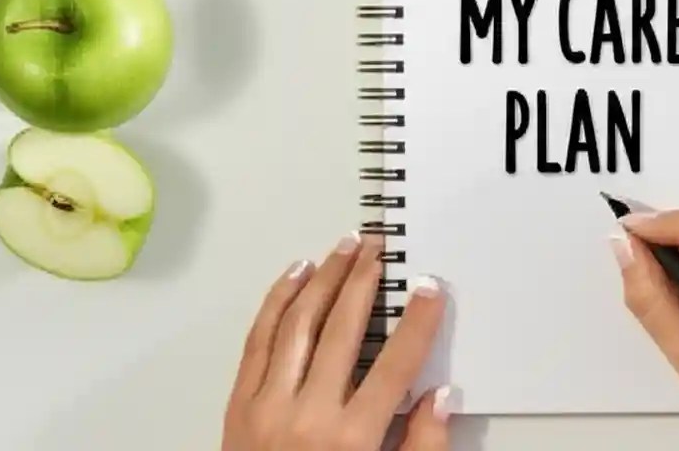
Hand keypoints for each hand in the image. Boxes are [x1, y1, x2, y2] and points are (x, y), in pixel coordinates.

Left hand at [222, 231, 454, 450]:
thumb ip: (422, 449)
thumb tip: (440, 397)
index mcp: (352, 440)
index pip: (394, 365)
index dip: (417, 321)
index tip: (430, 288)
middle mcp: (307, 416)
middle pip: (342, 330)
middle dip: (365, 281)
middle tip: (381, 248)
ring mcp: (267, 407)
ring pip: (298, 323)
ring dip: (324, 278)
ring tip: (345, 247)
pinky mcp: (238, 405)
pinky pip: (258, 339)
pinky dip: (276, 300)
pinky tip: (295, 274)